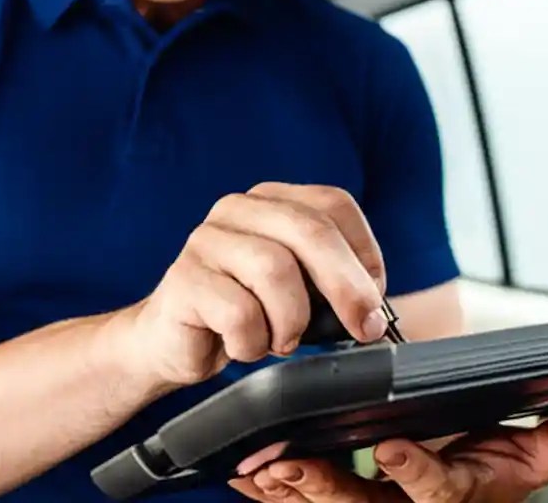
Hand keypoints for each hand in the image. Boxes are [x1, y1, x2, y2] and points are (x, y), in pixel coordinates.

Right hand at [111, 182, 387, 388]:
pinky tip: (242, 345)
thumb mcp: (297, 289)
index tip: (373, 299)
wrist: (173, 342)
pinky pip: (239, 313)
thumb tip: (373, 311)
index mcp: (271, 201)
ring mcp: (205, 241)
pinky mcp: (183, 280)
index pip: (333, 204)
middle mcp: (237, 209)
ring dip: (291, 321)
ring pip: (276, 271)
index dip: (364, 253)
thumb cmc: (244, 314)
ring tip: (279, 339)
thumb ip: (332, 283)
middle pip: (310, 231)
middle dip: (347, 287)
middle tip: (363, 329)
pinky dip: (253, 342)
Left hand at [229, 400, 547, 501]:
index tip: (391, 447)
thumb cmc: (488, 468)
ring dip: (286, 487)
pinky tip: (240, 469)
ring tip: (253, 465)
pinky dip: (270, 486)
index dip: (415, 472)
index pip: (436, 493)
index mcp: (455, 498)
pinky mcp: (339, 501)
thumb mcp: (529, 457)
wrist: (462, 481)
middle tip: (289, 462)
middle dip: (323, 488)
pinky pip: (300, 498)